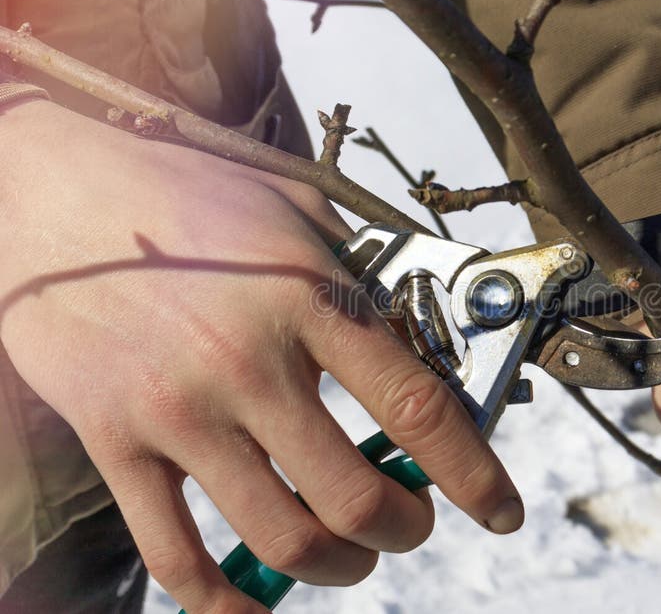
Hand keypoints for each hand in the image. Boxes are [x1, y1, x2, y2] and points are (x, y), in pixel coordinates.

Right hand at [0, 100, 522, 611]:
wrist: (59, 188)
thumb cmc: (190, 194)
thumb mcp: (297, 212)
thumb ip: (360, 282)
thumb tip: (426, 344)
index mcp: (309, 299)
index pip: (416, 409)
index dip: (473, 475)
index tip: (502, 510)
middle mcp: (248, 362)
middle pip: (355, 496)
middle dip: (405, 529)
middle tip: (414, 523)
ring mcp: (178, 410)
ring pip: (281, 539)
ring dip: (339, 567)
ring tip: (352, 556)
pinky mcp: (115, 441)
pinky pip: (174, 554)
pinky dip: (223, 603)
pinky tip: (251, 606)